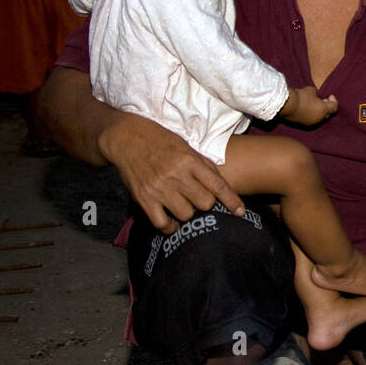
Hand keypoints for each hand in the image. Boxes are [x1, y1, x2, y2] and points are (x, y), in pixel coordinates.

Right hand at [98, 111, 242, 233]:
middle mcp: (176, 175)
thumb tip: (220, 186)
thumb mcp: (186, 146)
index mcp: (189, 160)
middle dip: (205, 203)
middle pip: (205, 203)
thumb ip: (203, 165)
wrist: (126, 137)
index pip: (217, 185)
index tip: (239, 212)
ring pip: (186, 214)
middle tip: (198, 198)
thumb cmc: (160, 140)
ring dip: (188, 213)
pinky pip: (162, 223)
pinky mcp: (144, 199)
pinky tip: (172, 221)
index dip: (231, 201)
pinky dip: (170, 226)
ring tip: (183, 205)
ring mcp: (159, 188)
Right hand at [281, 88, 336, 125]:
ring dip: (318, 112)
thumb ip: (317, 94)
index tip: (330, 95)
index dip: (334, 101)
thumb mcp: (311, 90)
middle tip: (324, 100)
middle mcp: (319, 119)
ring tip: (314, 104)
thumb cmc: (301, 96)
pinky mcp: (302, 124)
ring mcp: (310, 123)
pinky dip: (311, 114)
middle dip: (327, 107)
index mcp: (324, 111)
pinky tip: (306, 108)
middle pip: (327, 114)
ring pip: (318, 118)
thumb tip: (316, 96)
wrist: (286, 105)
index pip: (334, 108)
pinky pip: (310, 119)